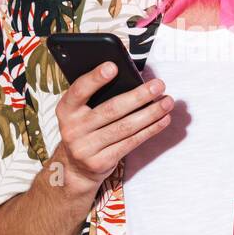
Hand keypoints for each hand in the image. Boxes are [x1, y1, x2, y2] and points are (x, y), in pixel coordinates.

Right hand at [53, 62, 174, 196]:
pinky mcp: (100, 162)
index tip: (113, 66)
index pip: (79, 90)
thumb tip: (131, 79)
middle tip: (158, 85)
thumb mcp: (81, 111)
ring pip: (125, 127)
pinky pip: (130, 142)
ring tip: (167, 102)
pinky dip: (150, 130)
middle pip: (111, 109)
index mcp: (66, 109)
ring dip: (150, 113)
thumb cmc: (85, 129)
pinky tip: (163, 119)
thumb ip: (96, 96)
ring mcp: (85, 148)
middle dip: (138, 96)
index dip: (95, 78)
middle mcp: (72, 129)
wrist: (75, 168)